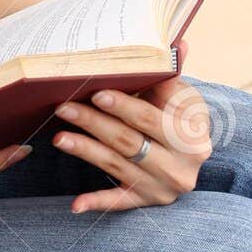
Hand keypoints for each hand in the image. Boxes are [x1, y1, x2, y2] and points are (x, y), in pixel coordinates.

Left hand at [51, 38, 212, 214]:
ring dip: (85, 151)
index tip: (96, 94)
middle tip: (63, 107)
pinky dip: (96, 204)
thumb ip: (170, 75)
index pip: (151, 120)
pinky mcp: (146, 202)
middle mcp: (181, 168)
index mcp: (193, 138)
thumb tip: (175, 45)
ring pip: (117, 166)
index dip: (124, 107)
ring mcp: (163, 188)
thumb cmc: (177, 115)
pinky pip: (119, 203)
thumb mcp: (181, 96)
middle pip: (129, 142)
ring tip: (58, 137)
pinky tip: (75, 205)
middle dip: (94, 123)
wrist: (190, 152)